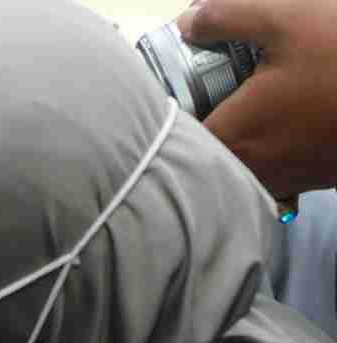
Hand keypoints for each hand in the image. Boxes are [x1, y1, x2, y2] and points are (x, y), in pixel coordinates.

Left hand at [179, 0, 336, 196]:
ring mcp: (289, 181)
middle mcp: (255, 170)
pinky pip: (277, 172)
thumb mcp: (285, 17)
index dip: (167, 123)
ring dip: (235, 145)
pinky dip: (269, 151)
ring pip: (241, 170)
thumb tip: (187, 24)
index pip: (176, 146)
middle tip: (206, 98)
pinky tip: (283, 119)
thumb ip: (226, 17)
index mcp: (235, 136)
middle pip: (206, 162)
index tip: (170, 97)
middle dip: (200, 133)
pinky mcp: (319, 180)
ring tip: (242, 107)